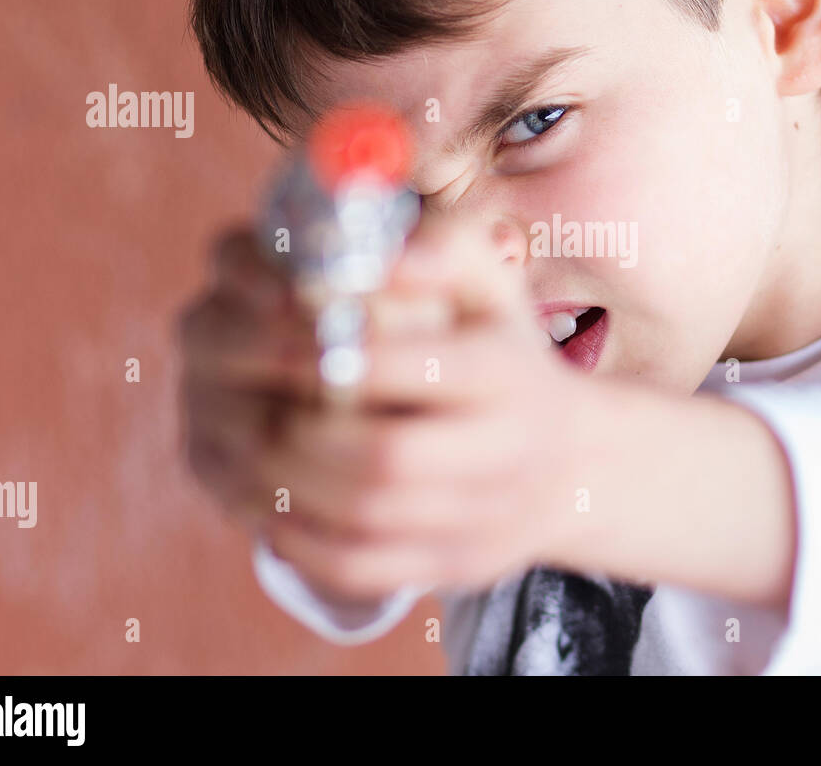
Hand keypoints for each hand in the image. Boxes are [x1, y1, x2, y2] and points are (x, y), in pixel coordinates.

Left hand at [177, 213, 597, 602]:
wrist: (570, 462)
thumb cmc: (502, 351)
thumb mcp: (491, 285)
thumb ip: (439, 249)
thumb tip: (379, 253)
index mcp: (510, 373)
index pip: (424, 370)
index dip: (339, 359)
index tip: (283, 341)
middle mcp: (508, 451)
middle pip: (387, 459)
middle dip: (301, 434)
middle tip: (254, 408)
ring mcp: (484, 519)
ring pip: (366, 521)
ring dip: (288, 486)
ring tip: (249, 451)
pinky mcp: (456, 568)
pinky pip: (363, 571)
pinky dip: (301, 543)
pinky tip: (269, 506)